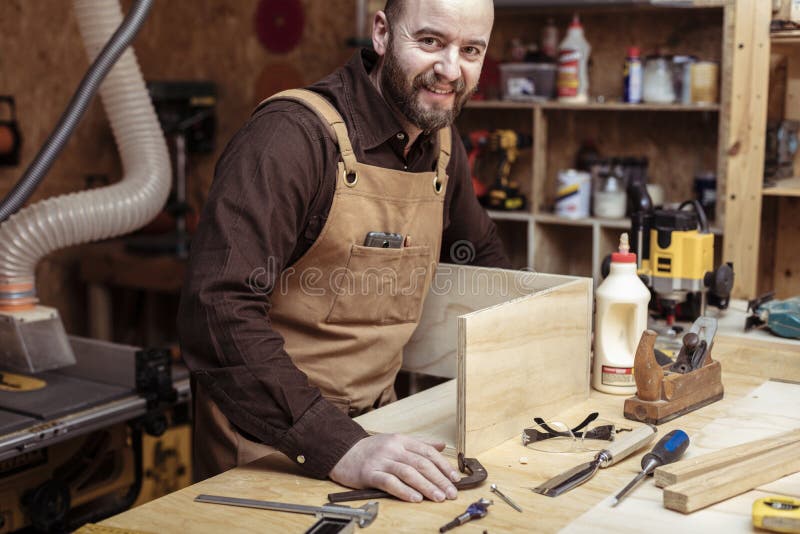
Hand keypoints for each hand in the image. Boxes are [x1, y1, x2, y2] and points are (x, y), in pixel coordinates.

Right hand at [329, 433, 460, 502]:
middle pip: (421, 463)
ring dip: (426, 486)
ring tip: (438, 497)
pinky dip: (404, 491)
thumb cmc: (372, 449)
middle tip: (451, 492)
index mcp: (401, 440)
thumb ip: (419, 444)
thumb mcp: (396, 441)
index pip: (428, 452)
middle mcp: (393, 448)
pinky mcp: (369, 473)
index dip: (443, 465)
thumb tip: (442, 445)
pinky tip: (415, 498)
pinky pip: (389, 482)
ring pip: (408, 472)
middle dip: (439, 479)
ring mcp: (381, 460)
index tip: (455, 478)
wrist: (343, 452)